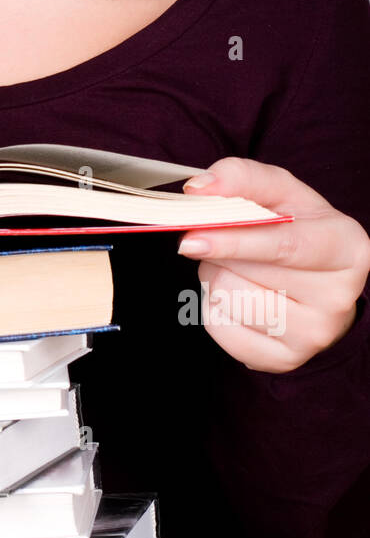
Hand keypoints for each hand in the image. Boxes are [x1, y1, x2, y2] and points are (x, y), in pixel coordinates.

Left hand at [177, 157, 369, 372]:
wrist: (319, 279)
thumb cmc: (297, 228)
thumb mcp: (281, 193)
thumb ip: (242, 178)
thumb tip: (199, 189)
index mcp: (347, 247)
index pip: (282, 246)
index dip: (234, 240)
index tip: (190, 239)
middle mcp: (339, 297)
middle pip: (246, 273)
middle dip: (218, 252)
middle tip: (221, 240)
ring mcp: (314, 334)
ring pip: (228, 300)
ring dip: (215, 276)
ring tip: (237, 268)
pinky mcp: (285, 359)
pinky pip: (221, 329)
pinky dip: (215, 307)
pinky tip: (240, 295)